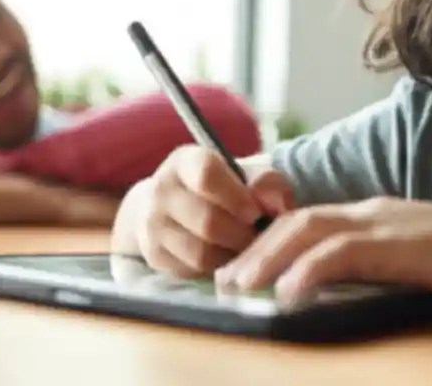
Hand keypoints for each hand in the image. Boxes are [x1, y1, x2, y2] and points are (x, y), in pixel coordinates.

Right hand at [114, 146, 296, 276]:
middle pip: (207, 222)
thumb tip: (279, 206)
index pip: (207, 177)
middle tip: (255, 237)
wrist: (168, 206)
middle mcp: (161, 190)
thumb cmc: (219, 188)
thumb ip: (268, 183)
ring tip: (242, 248)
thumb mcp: (244, 174)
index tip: (255, 213)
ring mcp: (152, 224)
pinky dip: (215, 268)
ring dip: (230, 255)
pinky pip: (192, 270)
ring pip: (200, 252)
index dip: (237, 198)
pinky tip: (224, 257)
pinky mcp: (153, 254)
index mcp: (185, 161)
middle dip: (240, 235)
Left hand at [214, 197, 431, 309]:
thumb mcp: (417, 261)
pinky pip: (344, 253)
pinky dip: (311, 270)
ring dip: (269, 258)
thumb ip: (381, 266)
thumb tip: (343, 290)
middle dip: (256, 250)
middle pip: (297, 222)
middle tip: (226, 281)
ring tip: (241, 286)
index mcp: (375, 215)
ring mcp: (387, 224)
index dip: (270, 242)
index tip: (244, 269)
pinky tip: (289, 292)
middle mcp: (373, 212)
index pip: (308, 220)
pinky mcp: (402, 246)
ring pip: (309, 231)